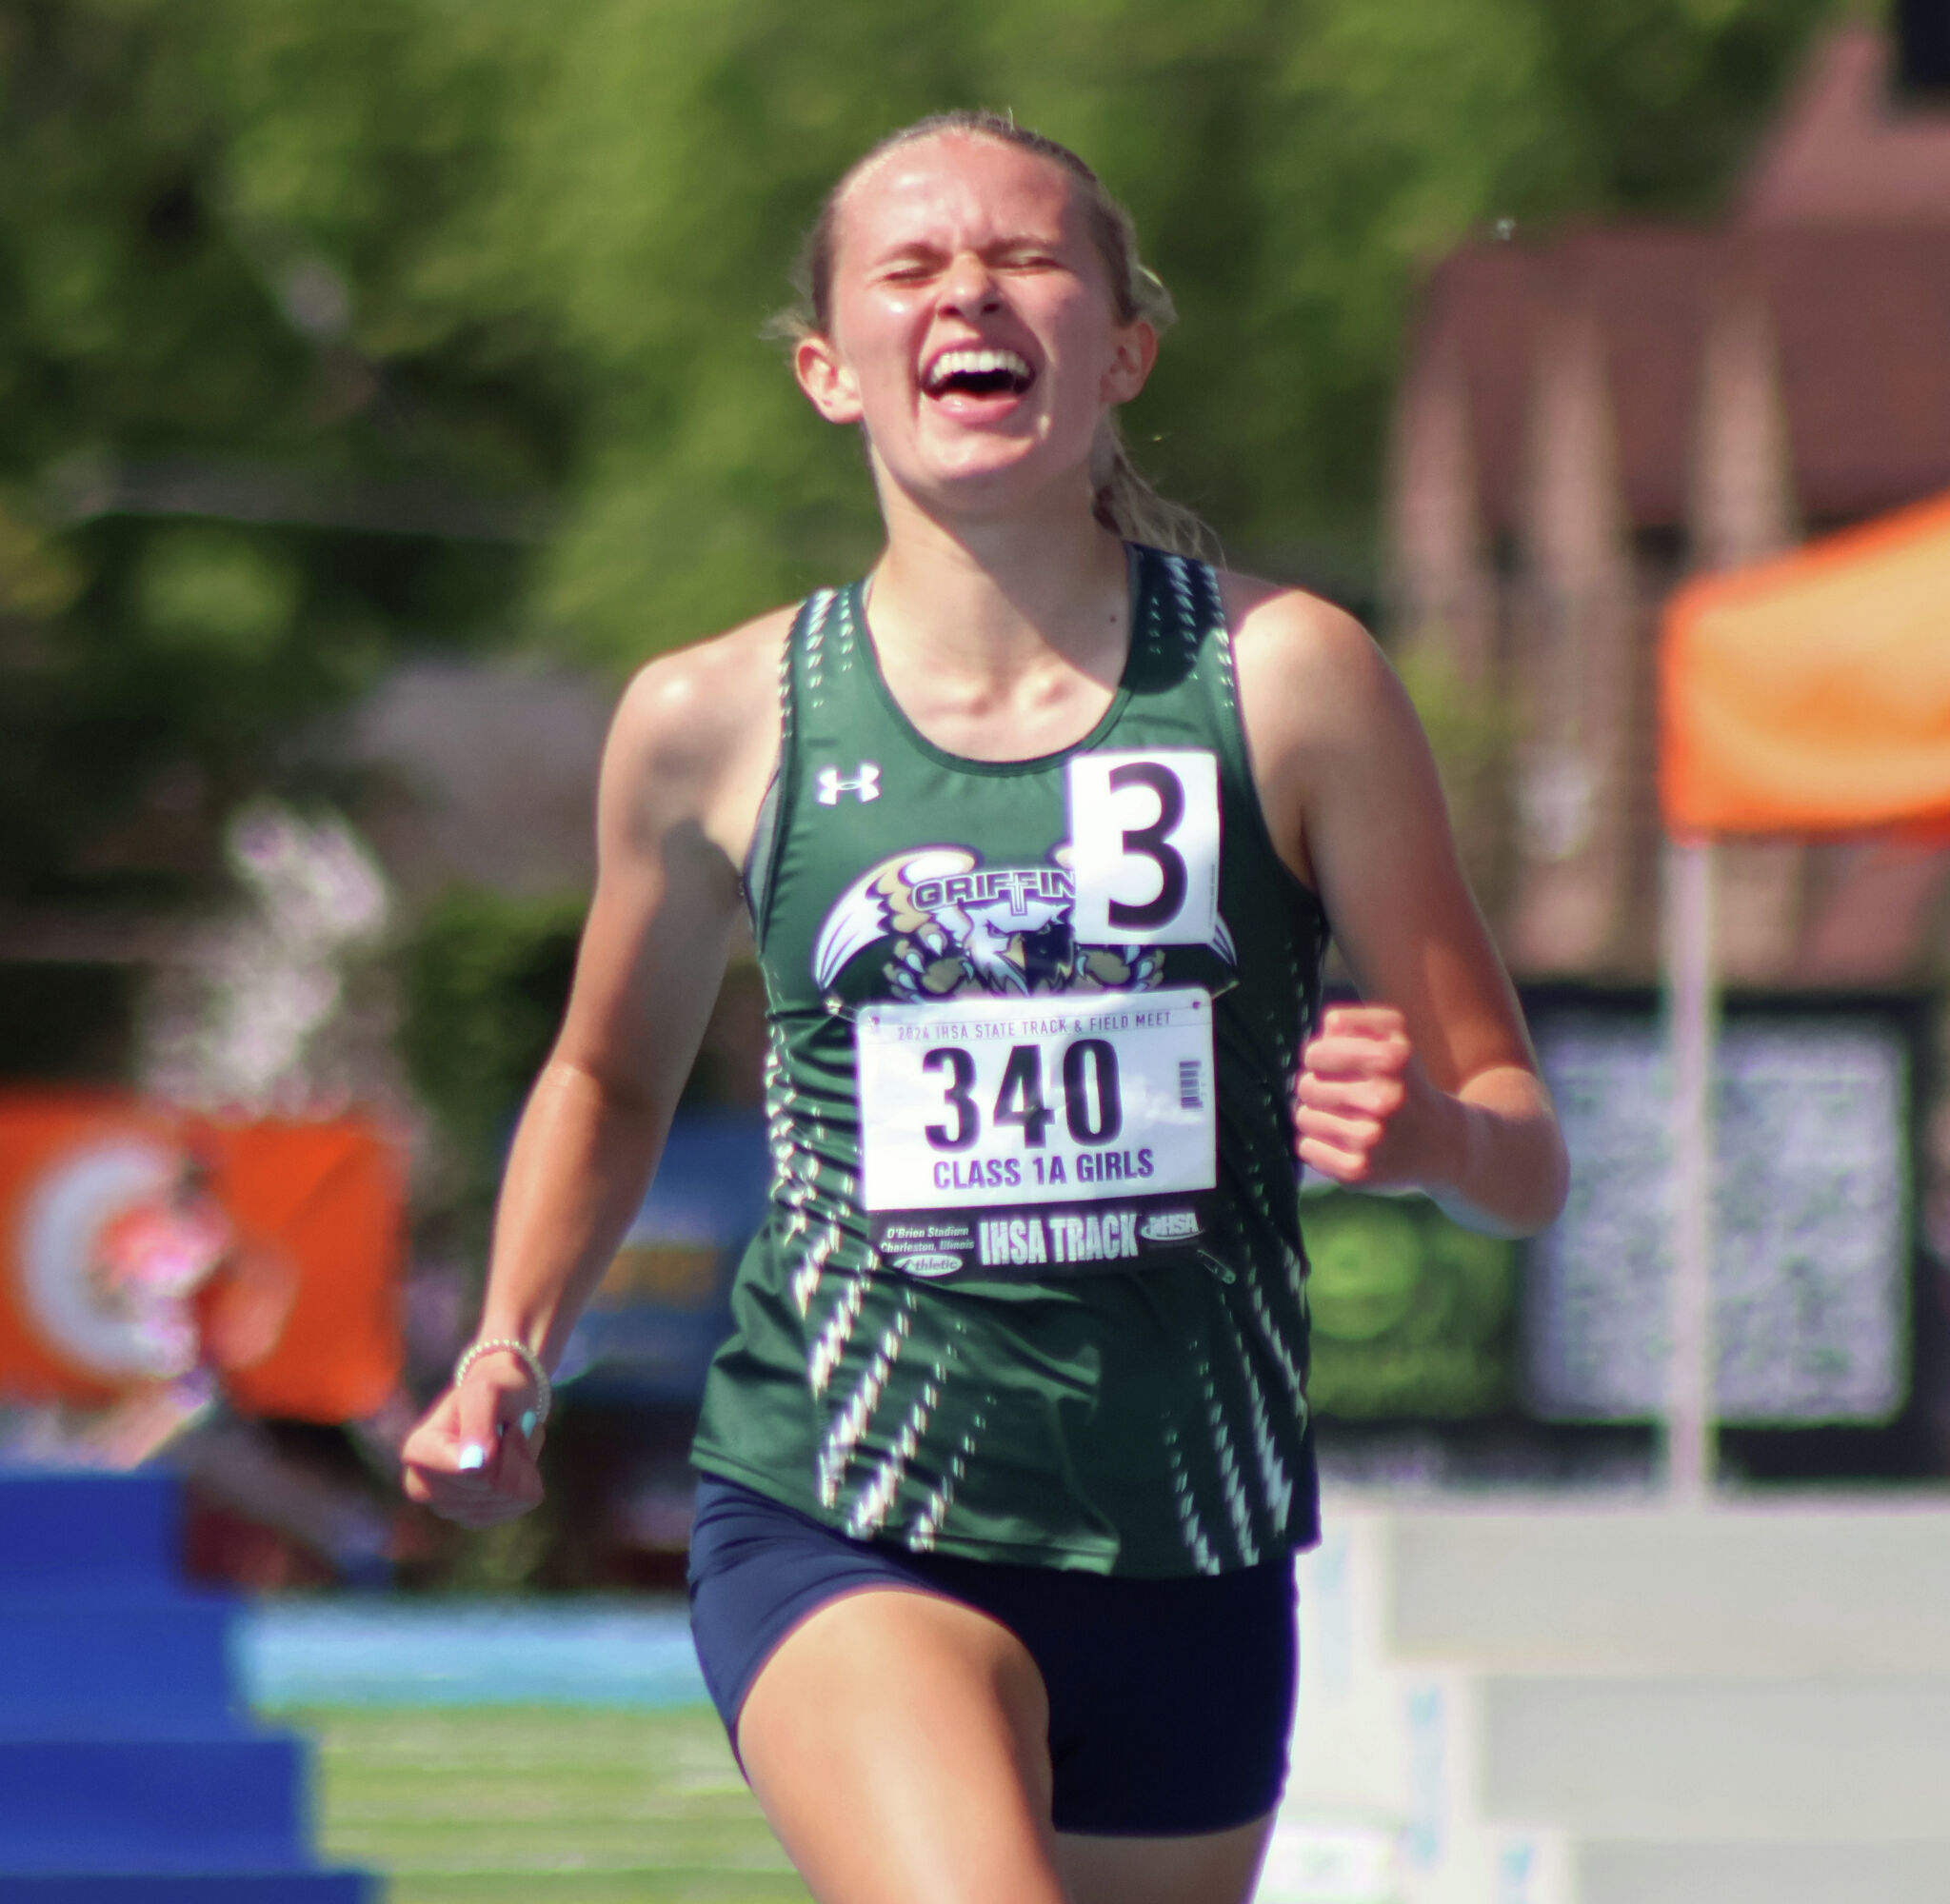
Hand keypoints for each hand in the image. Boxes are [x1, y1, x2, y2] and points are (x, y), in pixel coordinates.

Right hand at [400, 1348, 546, 1528]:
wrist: (504, 1400)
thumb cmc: (491, 1389)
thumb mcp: (487, 1389)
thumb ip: (477, 1422)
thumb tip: (472, 1465)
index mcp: (418, 1452)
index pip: (470, 1471)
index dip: (495, 1448)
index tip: (495, 1419)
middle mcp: (424, 1487)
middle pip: (492, 1486)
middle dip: (513, 1451)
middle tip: (505, 1426)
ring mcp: (450, 1508)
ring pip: (509, 1497)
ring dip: (523, 1461)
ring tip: (507, 1441)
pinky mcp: (478, 1518)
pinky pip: (521, 1503)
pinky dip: (529, 1476)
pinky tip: (512, 1461)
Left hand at [1294, 1003, 1455, 1194]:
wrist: (1444, 1144)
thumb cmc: (1408, 1084)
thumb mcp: (1398, 1041)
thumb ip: (1362, 1021)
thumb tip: (1331, 1024)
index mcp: (1392, 1060)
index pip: (1316, 1054)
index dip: (1317, 1057)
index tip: (1327, 1063)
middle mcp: (1384, 1100)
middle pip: (1306, 1086)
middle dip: (1317, 1086)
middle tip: (1339, 1094)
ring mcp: (1371, 1139)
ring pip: (1303, 1117)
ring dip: (1317, 1115)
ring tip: (1344, 1118)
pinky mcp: (1359, 1171)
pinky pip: (1306, 1148)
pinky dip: (1318, 1144)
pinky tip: (1345, 1142)